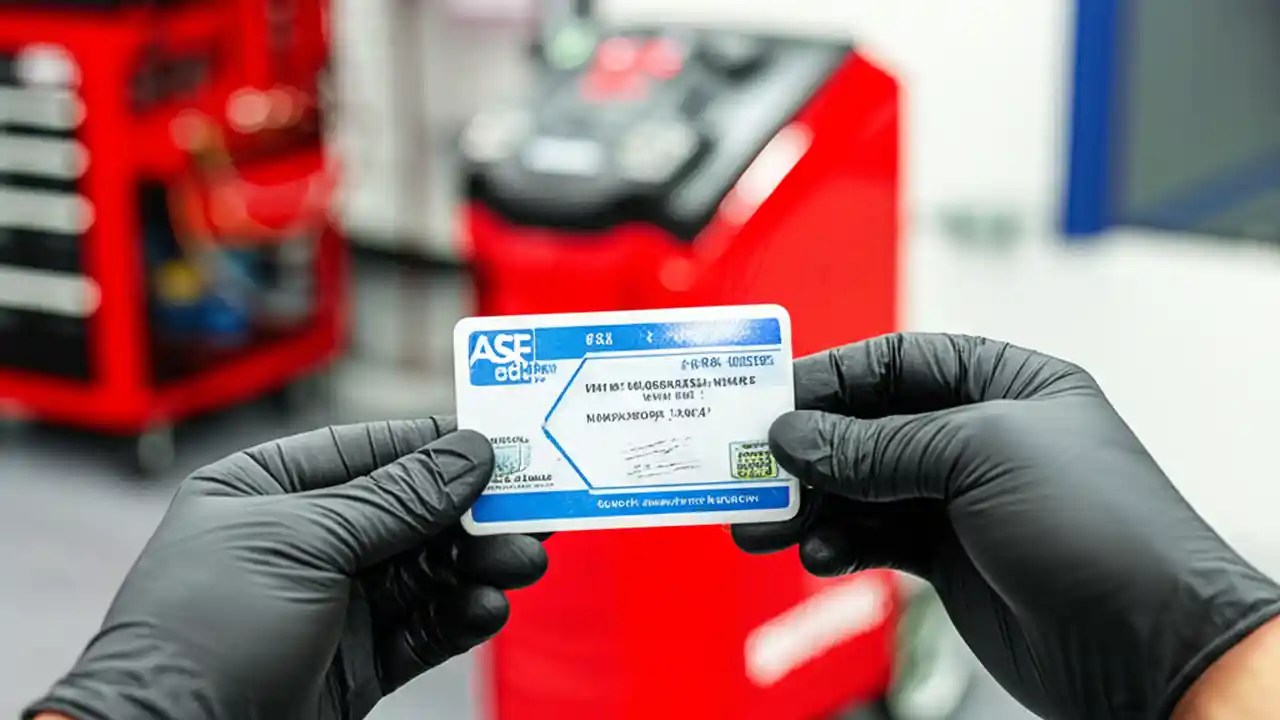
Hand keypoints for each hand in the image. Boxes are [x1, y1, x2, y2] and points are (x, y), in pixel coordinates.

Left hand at [26, 418, 546, 719]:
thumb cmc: (203, 634)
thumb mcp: (305, 544)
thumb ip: (396, 499)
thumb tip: (468, 452)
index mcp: (262, 493)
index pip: (365, 451)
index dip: (433, 444)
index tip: (500, 438)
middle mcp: (299, 545)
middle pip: (407, 513)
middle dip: (471, 511)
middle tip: (536, 504)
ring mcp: (328, 607)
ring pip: (424, 572)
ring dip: (478, 564)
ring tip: (525, 559)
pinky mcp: (353, 665)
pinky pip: (421, 629)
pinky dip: (459, 616)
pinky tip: (488, 607)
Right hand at [733, 334, 1279, 718]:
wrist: (1146, 644)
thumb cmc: (1100, 527)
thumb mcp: (982, 457)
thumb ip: (879, 446)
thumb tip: (796, 435)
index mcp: (1006, 384)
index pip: (898, 363)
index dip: (831, 378)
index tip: (771, 398)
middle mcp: (982, 437)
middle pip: (869, 427)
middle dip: (807, 449)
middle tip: (751, 468)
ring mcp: (964, 500)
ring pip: (862, 488)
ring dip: (809, 504)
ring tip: (762, 524)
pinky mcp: (950, 558)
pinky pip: (875, 537)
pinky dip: (840, 543)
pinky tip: (818, 555)